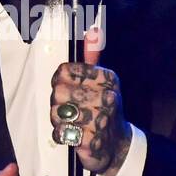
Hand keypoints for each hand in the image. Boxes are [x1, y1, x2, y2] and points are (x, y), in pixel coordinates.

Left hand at [49, 26, 131, 175]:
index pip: (65, 71)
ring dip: (58, 118)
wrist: (117, 145)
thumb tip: (93, 30)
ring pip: (57, 113)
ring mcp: (100, 120)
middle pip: (58, 92)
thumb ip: (92, 57)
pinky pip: (60, 132)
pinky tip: (71, 133)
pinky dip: (61, 133)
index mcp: (108, 78)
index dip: (59, 79)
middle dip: (58, 101)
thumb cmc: (104, 108)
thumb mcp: (102, 81)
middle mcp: (107, 97)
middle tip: (67, 106)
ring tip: (70, 120)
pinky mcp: (91, 140)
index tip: (64, 85)